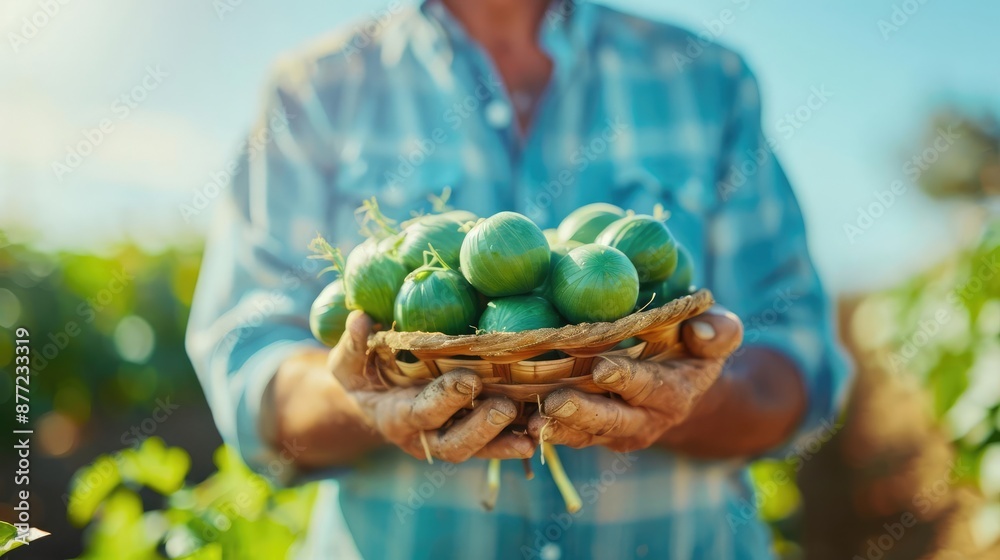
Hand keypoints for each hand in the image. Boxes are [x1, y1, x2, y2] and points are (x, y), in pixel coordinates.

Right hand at [330, 311, 535, 462]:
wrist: (375, 400)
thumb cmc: (362, 374)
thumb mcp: (348, 361)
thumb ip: (354, 344)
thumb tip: (360, 319)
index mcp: (394, 417)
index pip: (420, 413)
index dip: (444, 400)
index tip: (468, 379)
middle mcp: (423, 437)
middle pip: (454, 443)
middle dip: (480, 428)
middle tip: (506, 406)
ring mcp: (448, 440)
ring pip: (479, 450)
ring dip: (505, 442)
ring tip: (534, 431)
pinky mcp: (471, 438)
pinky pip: (495, 446)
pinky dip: (516, 443)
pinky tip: (540, 433)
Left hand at [526, 306, 742, 452]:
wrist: (683, 385)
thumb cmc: (696, 347)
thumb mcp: (719, 334)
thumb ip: (720, 331)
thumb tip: (701, 330)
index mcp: (674, 392)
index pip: (650, 387)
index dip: (627, 379)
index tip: (602, 368)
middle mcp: (644, 419)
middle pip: (611, 420)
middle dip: (582, 413)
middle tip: (554, 402)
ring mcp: (616, 431)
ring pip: (584, 434)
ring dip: (556, 429)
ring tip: (530, 420)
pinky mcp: (592, 434)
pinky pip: (567, 435)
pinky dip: (543, 430)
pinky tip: (516, 420)